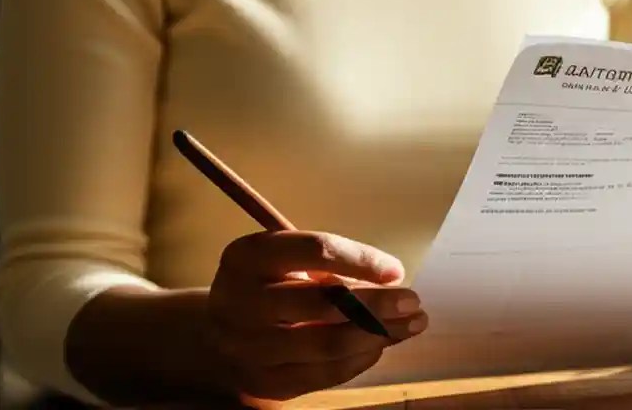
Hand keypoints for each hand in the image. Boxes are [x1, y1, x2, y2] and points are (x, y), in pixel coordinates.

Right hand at [206, 231, 426, 400]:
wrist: (218, 331)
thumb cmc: (268, 283)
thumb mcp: (286, 259)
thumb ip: (330, 264)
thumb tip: (393, 278)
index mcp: (246, 257)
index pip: (314, 251)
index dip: (361, 259)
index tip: (396, 270)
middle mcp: (239, 302)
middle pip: (322, 303)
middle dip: (377, 304)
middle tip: (413, 301)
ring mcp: (247, 347)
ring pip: (326, 344)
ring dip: (378, 334)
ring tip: (410, 325)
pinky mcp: (262, 382)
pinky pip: (323, 374)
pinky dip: (360, 359)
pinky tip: (379, 345)